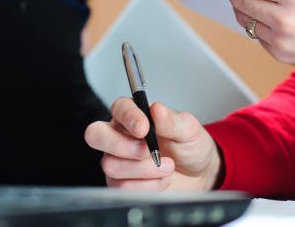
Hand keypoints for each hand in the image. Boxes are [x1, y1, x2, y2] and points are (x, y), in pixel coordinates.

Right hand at [84, 98, 220, 190]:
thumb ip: (172, 120)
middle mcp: (121, 136)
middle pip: (96, 135)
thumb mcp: (189, 130)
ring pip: (111, 165)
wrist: (198, 175)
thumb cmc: (190, 147)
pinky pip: (121, 187)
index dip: (127, 117)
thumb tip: (157, 108)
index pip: (119, 108)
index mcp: (134, 116)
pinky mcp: (122, 183)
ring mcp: (118, 160)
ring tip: (167, 166)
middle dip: (122, 145)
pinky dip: (146, 185)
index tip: (144, 127)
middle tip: (148, 151)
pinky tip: (160, 180)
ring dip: (143, 169)